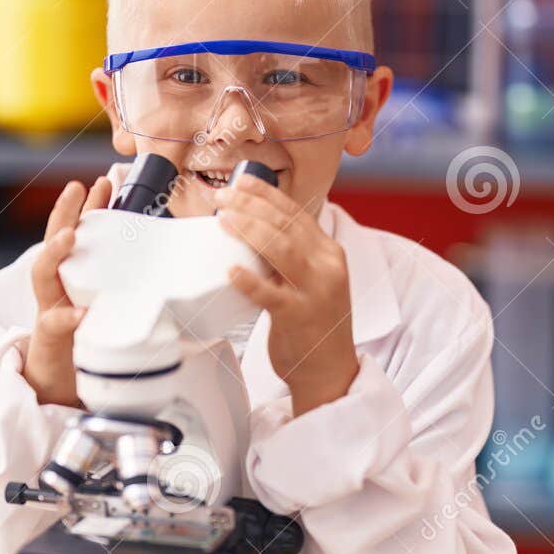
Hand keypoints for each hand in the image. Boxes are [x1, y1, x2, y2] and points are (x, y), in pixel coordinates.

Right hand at [22, 176, 111, 406]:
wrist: (60, 379)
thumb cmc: (87, 336)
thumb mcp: (108, 305)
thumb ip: (126, 285)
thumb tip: (169, 267)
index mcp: (72, 275)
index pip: (77, 232)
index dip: (88, 207)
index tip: (103, 181)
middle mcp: (56, 285)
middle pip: (53, 241)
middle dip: (63, 212)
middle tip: (78, 188)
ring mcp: (48, 307)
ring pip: (42, 274)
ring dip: (55, 252)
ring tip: (71, 236)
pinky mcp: (49, 337)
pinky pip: (55, 324)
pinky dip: (66, 318)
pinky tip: (80, 313)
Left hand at [216, 178, 358, 416]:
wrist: (329, 370)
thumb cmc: (314, 324)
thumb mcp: (312, 281)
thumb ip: (292, 256)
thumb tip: (254, 228)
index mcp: (330, 253)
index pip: (297, 213)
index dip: (267, 194)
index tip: (241, 182)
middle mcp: (328, 267)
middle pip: (287, 225)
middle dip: (252, 206)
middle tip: (223, 198)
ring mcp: (315, 292)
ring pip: (281, 249)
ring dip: (249, 230)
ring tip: (223, 220)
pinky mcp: (299, 317)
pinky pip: (270, 294)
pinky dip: (249, 280)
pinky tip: (230, 269)